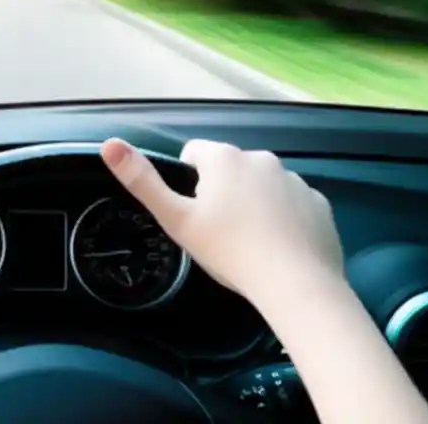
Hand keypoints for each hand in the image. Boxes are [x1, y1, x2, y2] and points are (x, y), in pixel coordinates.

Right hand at [100, 138, 343, 305]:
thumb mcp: (177, 220)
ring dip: (254, 204)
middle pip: (230, 170)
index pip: (194, 154)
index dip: (188, 184)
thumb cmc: (229, 250)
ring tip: (252, 244)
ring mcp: (295, 178)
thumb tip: (108, 143)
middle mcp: (261, 157)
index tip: (195, 216)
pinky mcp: (319, 202)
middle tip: (220, 235)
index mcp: (224, 158)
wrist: (296, 282)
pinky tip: (281, 248)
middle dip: (222, 194)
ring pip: (263, 186)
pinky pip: (293, 204)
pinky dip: (285, 219)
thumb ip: (142, 182)